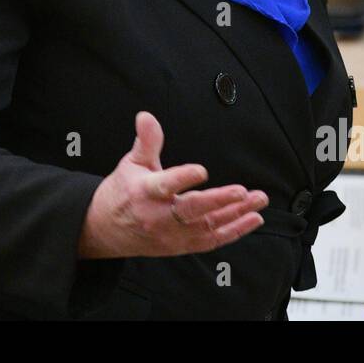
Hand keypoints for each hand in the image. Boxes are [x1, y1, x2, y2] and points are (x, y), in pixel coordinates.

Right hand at [77, 111, 266, 258]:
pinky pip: (212, 240)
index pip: (164, 185)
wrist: (107, 230)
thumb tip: (146, 116)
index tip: (201, 170)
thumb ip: (147, 141)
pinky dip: (234, 231)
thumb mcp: (131, 163)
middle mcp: (158, 216)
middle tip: (241, 191)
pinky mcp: (182, 246)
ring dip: (235, 214)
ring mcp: (172, 234)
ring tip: (257, 199)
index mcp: (144, 192)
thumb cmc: (123, 193)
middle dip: (218, 201)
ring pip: (207, 226)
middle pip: (191, 210)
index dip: (182, 178)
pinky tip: (252, 218)